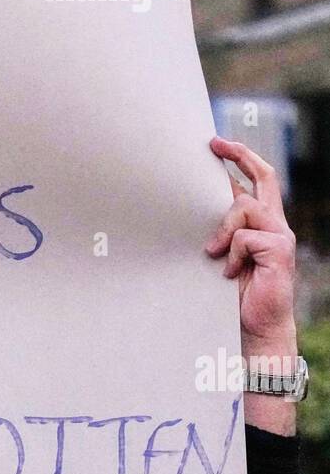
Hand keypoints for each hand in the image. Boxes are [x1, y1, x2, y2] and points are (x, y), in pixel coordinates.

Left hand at [205, 137, 295, 344]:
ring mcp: (280, 236)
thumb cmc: (236, 297)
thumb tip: (194, 208)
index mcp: (263, 224)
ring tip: (214, 255)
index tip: (218, 144)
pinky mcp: (278, 251)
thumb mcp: (223, 258)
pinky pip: (244, 238)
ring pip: (245, 208)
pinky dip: (231, 255)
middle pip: (264, 177)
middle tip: (214, 145)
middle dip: (240, 155)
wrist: (256, 328)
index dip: (242, 158)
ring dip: (223, 229)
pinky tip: (230, 274)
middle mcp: (276, 225)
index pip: (258, 180)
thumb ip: (219, 234)